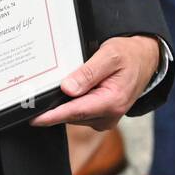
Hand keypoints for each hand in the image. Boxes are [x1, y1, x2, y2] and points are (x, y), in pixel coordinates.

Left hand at [29, 36, 159, 129]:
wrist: (144, 60)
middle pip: (71, 114)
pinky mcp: (100, 117)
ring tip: (48, 89)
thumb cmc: (128, 55)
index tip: (34, 118)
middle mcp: (108, 116)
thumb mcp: (109, 56)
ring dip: (60, 105)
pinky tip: (63, 93)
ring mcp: (105, 118)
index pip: (75, 111)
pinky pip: (79, 113)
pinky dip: (68, 104)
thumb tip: (67, 89)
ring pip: (73, 115)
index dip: (52, 116)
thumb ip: (89, 73)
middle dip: (51, 108)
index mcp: (112, 102)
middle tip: (30, 98)